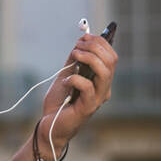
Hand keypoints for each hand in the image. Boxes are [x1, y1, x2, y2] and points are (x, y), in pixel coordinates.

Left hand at [39, 31, 117, 146]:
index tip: (84, 36)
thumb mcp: (66, 75)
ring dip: (89, 58)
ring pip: (105, 72)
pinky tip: (66, 81)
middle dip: (95, 46)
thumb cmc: (59, 102)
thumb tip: (80, 42)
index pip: (111, 57)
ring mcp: (98, 99)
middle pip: (111, 61)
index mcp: (101, 80)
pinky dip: (75, 78)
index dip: (100, 42)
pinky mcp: (88, 108)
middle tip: (78, 44)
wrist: (48, 124)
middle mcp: (104, 89)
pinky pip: (87, 86)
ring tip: (74, 55)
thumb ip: (74, 61)